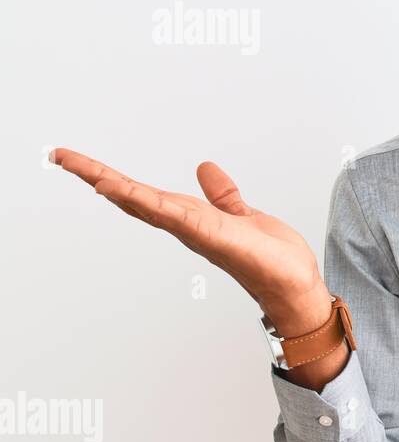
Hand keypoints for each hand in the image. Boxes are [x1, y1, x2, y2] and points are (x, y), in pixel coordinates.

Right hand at [50, 147, 330, 331]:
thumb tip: (206, 169)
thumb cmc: (271, 259)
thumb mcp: (241, 215)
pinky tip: (123, 189)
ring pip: (146, 204)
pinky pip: (174, 215)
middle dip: (96, 176)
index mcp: (190, 217)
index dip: (111, 177)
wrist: (295, 285)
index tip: (79, 161)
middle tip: (60, 156)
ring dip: (113, 186)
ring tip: (81, 168)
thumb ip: (222, 196)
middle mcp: (186, 225)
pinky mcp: (213, 236)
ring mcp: (197, 231)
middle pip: (133, 197)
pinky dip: (148, 202)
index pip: (143, 193)